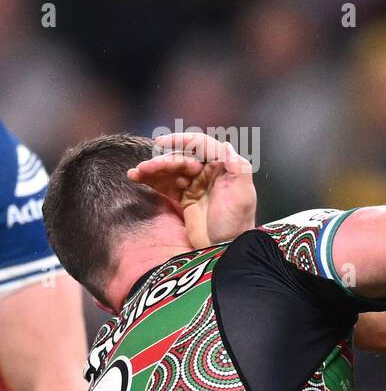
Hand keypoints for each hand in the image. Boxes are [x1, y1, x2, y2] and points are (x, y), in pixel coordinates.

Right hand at [129, 132, 256, 247]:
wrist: (227, 250)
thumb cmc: (238, 223)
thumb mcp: (243, 196)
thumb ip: (238, 168)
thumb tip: (226, 145)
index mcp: (224, 167)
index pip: (202, 145)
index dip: (181, 140)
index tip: (161, 143)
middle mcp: (209, 173)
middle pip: (182, 158)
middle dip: (164, 160)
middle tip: (146, 167)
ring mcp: (196, 185)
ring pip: (171, 170)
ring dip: (154, 169)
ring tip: (137, 172)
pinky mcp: (185, 199)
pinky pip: (166, 184)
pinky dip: (151, 180)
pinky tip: (137, 177)